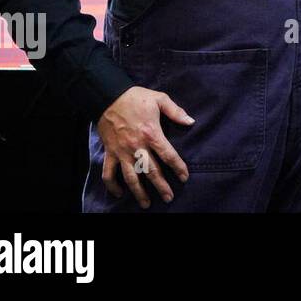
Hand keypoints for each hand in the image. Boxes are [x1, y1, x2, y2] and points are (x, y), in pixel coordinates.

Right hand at [96, 86, 193, 207]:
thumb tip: (191, 122)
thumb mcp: (160, 99)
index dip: (178, 167)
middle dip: (161, 186)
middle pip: (151, 171)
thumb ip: (176, 112)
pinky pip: (109, 173)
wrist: (108, 96)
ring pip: (131, 177)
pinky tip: (119, 194)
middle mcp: (137, 146)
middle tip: (169, 198)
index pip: (168, 155)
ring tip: (146, 204)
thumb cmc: (136, 98)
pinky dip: (112, 186)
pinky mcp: (110, 153)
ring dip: (139, 192)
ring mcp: (121, 152)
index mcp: (151, 134)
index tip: (184, 177)